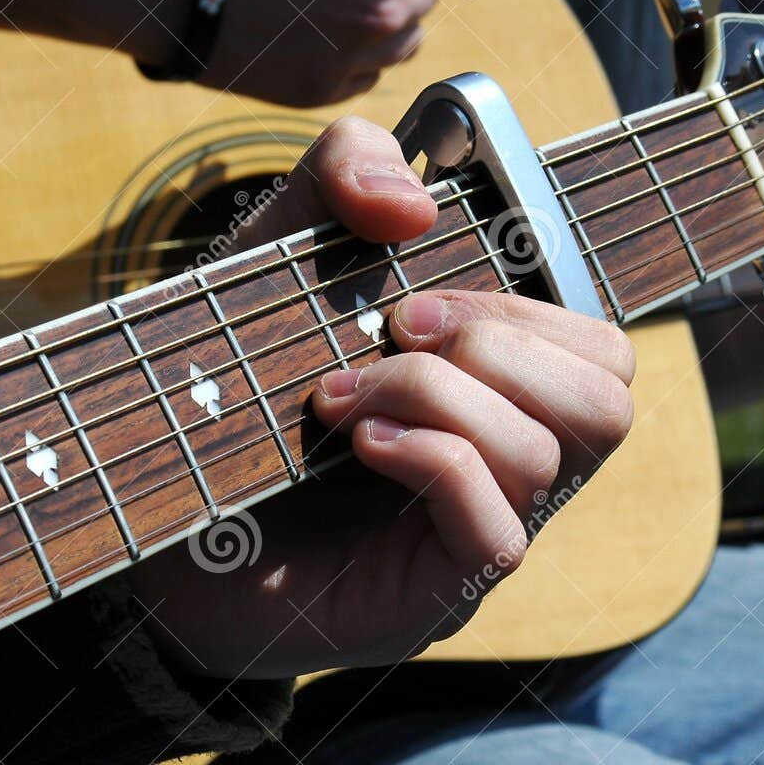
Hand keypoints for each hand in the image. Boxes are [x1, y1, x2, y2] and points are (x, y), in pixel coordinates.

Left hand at [130, 118, 635, 678]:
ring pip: (546, 457)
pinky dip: (432, 458)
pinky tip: (358, 441)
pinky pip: (495, 530)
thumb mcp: (287, 245)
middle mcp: (508, 470)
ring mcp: (477, 536)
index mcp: (500, 395)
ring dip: (436, 395)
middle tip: (393, 336)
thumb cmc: (236, 384)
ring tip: (338, 396)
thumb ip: (348, 169)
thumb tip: (415, 202)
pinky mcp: (433, 595)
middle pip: (608, 403)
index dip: (527, 310)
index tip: (413, 299)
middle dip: (500, 344)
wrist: (155, 508)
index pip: (601, 353)